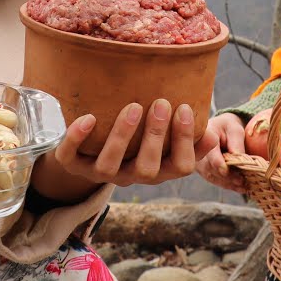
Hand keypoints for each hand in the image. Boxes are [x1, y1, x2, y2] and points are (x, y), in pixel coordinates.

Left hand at [52, 100, 217, 186]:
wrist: (87, 150)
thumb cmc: (135, 138)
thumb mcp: (161, 139)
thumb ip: (186, 135)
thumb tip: (210, 130)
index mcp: (157, 170)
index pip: (179, 167)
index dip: (184, 142)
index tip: (185, 108)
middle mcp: (130, 176)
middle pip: (147, 169)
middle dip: (155, 137)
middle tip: (162, 104)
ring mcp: (100, 173)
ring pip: (110, 166)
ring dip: (122, 136)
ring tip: (133, 107)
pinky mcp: (73, 165)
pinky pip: (70, 158)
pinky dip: (76, 138)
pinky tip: (87, 118)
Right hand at [195, 113, 246, 193]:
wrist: (219, 130)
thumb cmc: (228, 127)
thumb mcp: (234, 129)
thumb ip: (236, 142)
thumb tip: (240, 158)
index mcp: (204, 137)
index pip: (209, 153)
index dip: (218, 163)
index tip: (225, 171)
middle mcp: (198, 152)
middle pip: (211, 168)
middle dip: (227, 176)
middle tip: (242, 181)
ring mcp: (200, 164)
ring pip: (213, 177)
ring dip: (229, 183)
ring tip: (245, 186)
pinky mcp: (206, 172)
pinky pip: (216, 181)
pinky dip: (230, 186)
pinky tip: (242, 188)